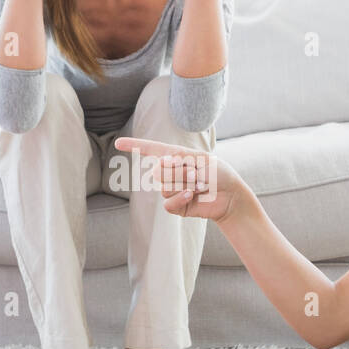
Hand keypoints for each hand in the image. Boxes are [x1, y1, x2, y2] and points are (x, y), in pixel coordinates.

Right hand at [112, 136, 244, 222]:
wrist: (230, 196)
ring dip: (184, 185)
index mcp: (175, 157)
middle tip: (197, 173)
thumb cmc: (219, 174)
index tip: (118, 143)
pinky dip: (180, 198)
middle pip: (158, 171)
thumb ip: (179, 160)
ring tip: (200, 185)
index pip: (151, 150)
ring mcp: (171, 189)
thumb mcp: (201, 160)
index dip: (134, 146)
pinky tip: (192, 196)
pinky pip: (167, 203)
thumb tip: (159, 165)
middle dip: (178, 172)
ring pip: (164, 187)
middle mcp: (170, 173)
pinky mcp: (175, 206)